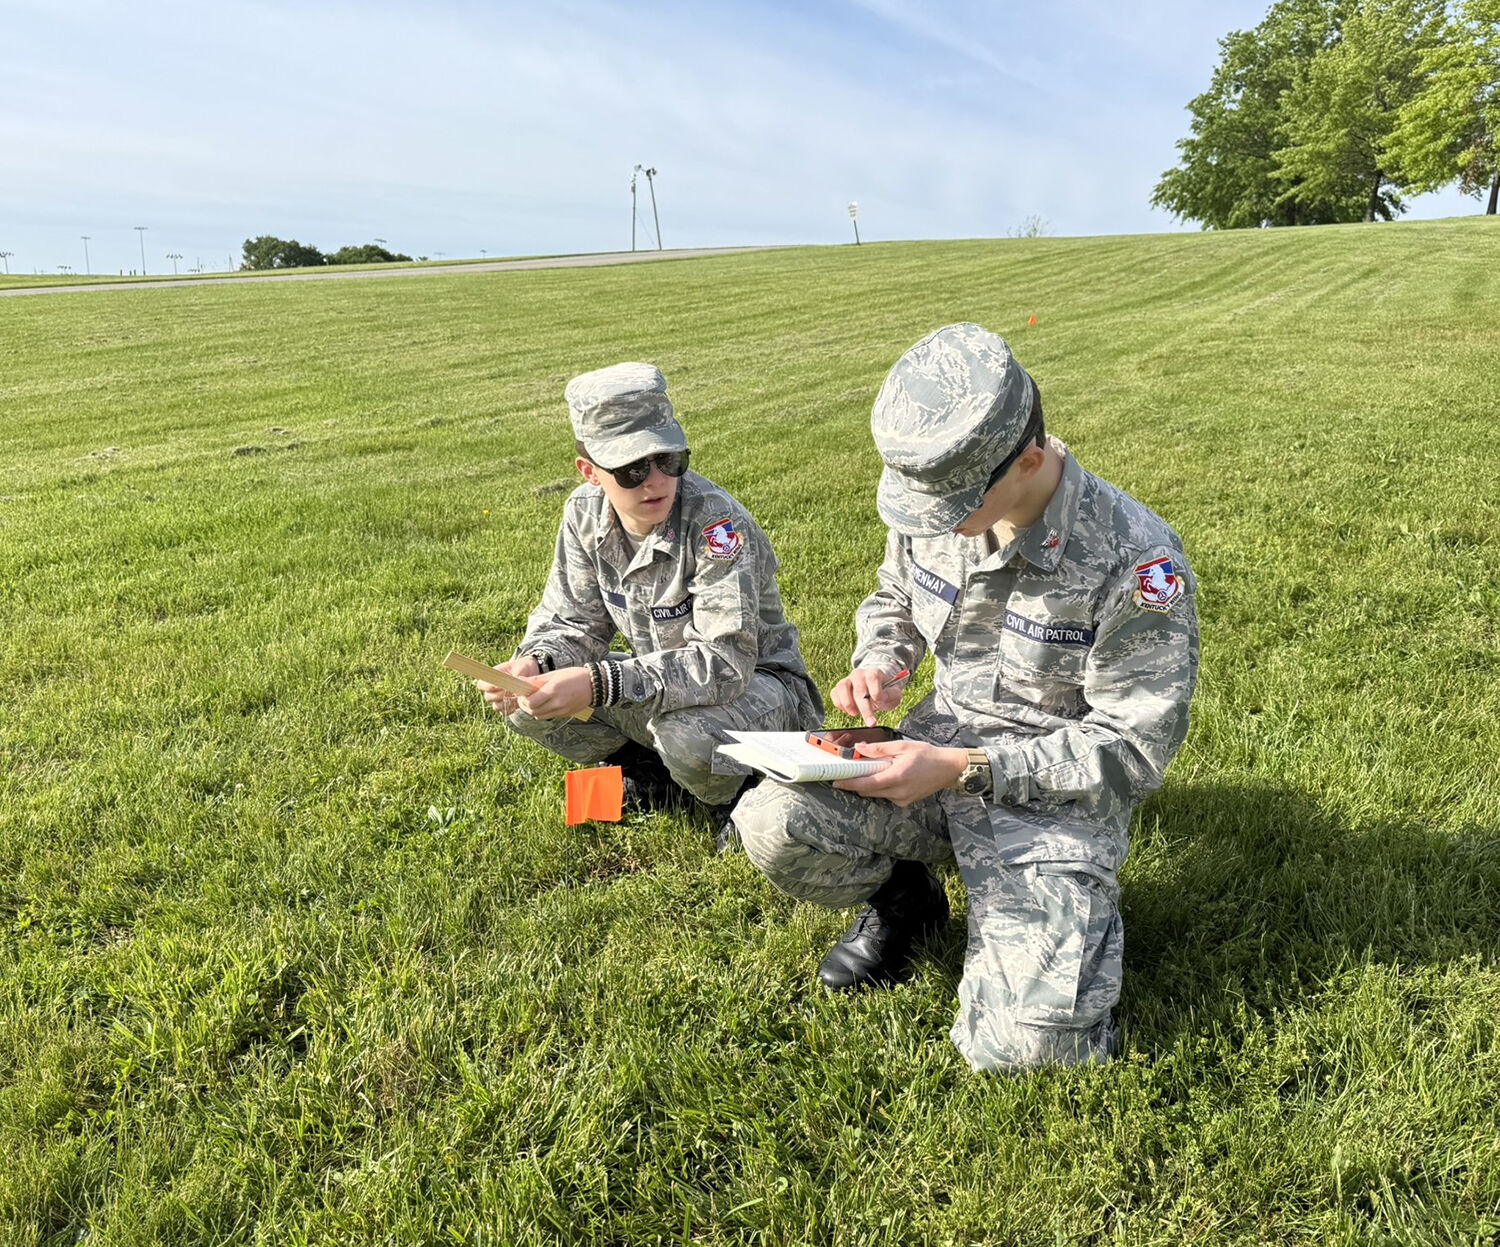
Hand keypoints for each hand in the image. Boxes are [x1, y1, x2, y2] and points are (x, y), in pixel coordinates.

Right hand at [477, 655, 539, 713]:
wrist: (529, 674)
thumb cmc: (522, 668)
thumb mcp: (520, 667)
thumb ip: (515, 675)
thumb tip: (513, 682)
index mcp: (491, 677)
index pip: (481, 685)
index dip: (488, 686)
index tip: (499, 684)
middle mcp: (492, 690)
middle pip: (488, 697)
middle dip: (499, 695)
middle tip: (511, 690)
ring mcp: (498, 699)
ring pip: (496, 706)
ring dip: (506, 703)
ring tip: (516, 696)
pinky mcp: (506, 706)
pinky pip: (505, 712)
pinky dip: (511, 708)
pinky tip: (518, 702)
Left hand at [516, 666, 594, 719]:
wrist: (594, 685)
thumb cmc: (574, 676)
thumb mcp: (555, 674)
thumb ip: (537, 680)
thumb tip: (521, 681)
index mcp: (553, 690)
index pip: (531, 702)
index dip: (523, 699)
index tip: (522, 693)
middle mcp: (557, 703)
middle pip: (533, 711)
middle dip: (525, 705)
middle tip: (524, 698)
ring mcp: (561, 710)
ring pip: (539, 716)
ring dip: (533, 710)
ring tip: (534, 701)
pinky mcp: (565, 715)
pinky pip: (548, 716)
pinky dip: (542, 712)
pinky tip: (544, 704)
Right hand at [832, 667, 906, 725]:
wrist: (874, 690)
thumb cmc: (884, 692)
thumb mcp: (894, 693)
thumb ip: (892, 694)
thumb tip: (882, 698)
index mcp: (873, 672)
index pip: (873, 678)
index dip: (876, 692)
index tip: (880, 702)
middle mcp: (858, 674)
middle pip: (859, 690)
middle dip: (865, 709)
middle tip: (871, 722)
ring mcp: (847, 680)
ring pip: (842, 688)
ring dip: (849, 705)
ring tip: (856, 714)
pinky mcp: (838, 688)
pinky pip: (834, 695)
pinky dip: (840, 705)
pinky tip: (850, 710)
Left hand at [832, 740, 967, 807]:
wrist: (948, 768)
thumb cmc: (927, 755)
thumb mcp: (902, 747)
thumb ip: (879, 749)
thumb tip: (859, 748)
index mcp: (896, 777)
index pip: (865, 784)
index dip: (848, 783)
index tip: (836, 782)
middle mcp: (898, 792)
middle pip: (868, 791)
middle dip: (856, 783)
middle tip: (848, 773)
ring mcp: (902, 799)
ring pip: (877, 794)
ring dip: (869, 784)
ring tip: (871, 770)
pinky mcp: (905, 802)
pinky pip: (887, 796)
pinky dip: (881, 787)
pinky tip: (887, 776)